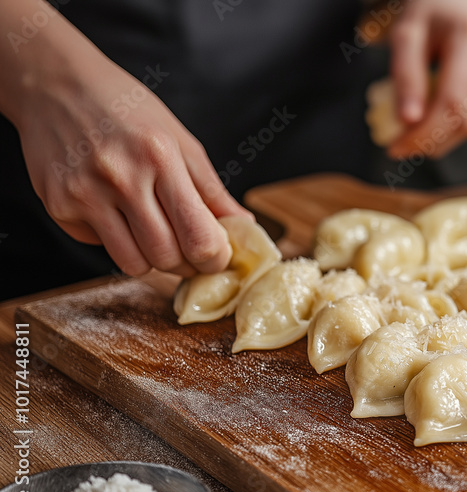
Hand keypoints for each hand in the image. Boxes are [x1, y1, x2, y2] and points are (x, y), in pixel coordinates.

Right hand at [1, 4, 251, 277]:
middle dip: (187, 263)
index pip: (198, 236)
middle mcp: (121, 179)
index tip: (220, 255)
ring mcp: (85, 195)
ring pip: (134, 264)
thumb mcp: (179, 139)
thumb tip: (246, 226)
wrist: (54, 85)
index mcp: (160, 158)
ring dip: (153, 260)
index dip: (215, 257)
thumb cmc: (125, 109)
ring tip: (158, 235)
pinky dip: (118, 241)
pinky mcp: (59, 207)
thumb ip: (212, 189)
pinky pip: (101, 247)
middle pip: (167, 257)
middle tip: (191, 250)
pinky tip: (116, 212)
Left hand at [387, 0, 466, 159]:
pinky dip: (453, 124)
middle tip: (402, 149)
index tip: (394, 148)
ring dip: (443, 139)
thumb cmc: (434, 2)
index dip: (423, 134)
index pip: (451, 103)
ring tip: (413, 140)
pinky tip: (431, 123)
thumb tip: (407, 121)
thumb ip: (406, 73)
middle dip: (432, 143)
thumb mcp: (409, 29)